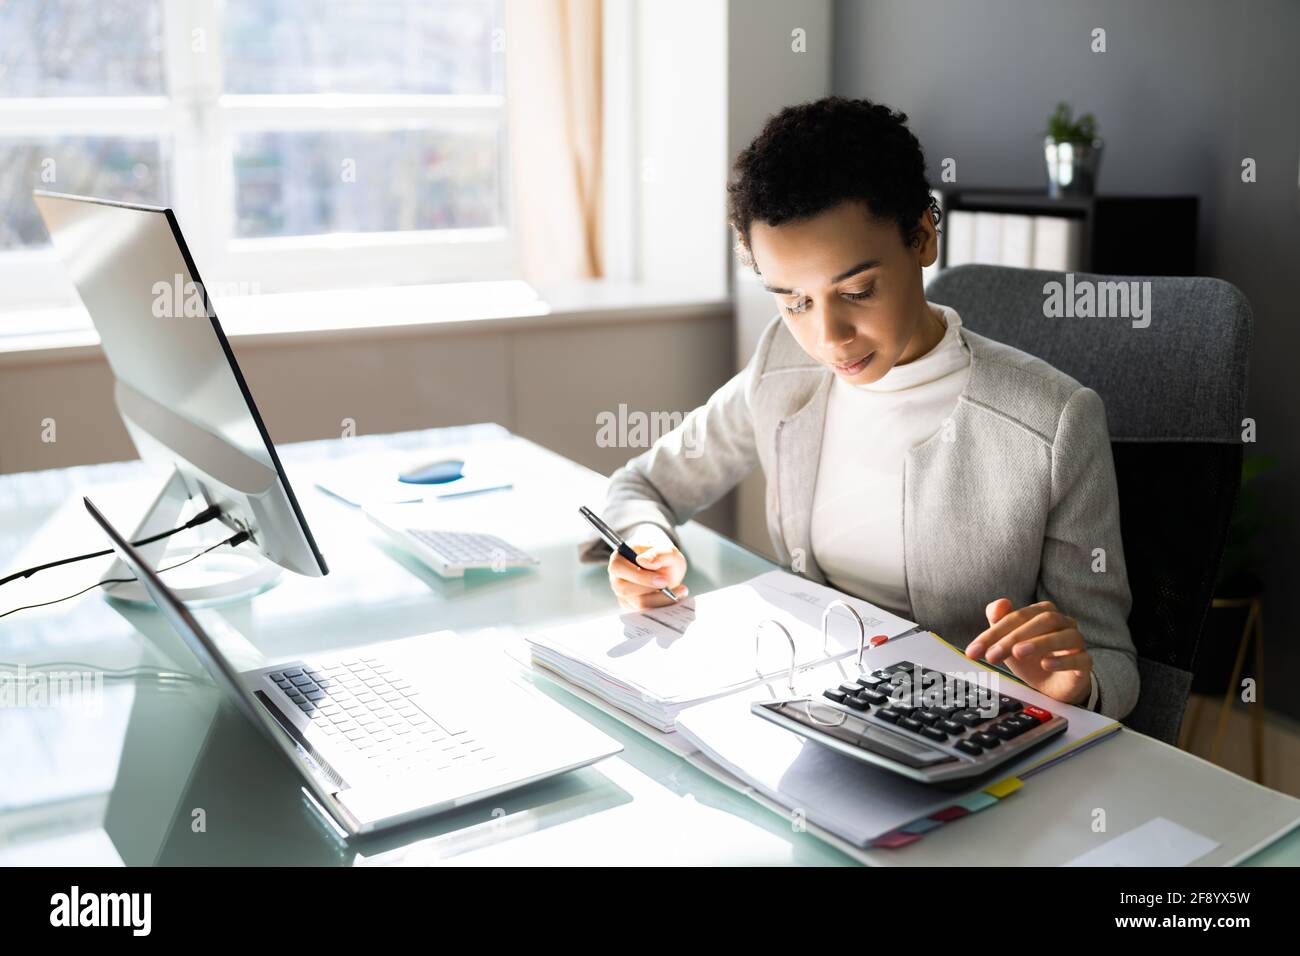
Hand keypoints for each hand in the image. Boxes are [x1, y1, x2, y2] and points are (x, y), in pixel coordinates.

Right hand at [606, 529, 687, 609]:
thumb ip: (658, 553)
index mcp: (618, 559)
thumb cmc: (662, 557)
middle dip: (649, 589)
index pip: (619, 568)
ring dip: (660, 598)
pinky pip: (645, 611)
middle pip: (625, 589)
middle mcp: (617, 578)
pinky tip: (675, 597)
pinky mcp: (632, 606)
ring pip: (637, 603)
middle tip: (669, 584)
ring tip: (680, 590)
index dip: (639, 576)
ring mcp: (623, 594)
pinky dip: (661, 606)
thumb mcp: (666, 550)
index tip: (662, 579)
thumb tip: (644, 561)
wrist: (666, 567)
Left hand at [963, 598, 1091, 706]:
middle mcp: (1062, 623)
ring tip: (1018, 653)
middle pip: (1040, 621)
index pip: (1017, 616)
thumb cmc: (1031, 660)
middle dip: (1012, 637)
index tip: (974, 650)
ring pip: (1064, 635)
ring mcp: (1076, 642)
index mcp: (1043, 613)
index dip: (993, 633)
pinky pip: (1080, 658)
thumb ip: (999, 621)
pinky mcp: (1085, 663)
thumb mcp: (1008, 642)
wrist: (1053, 687)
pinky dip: (1063, 660)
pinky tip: (1046, 664)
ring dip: (1039, 643)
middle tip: (992, 655)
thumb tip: (999, 603)